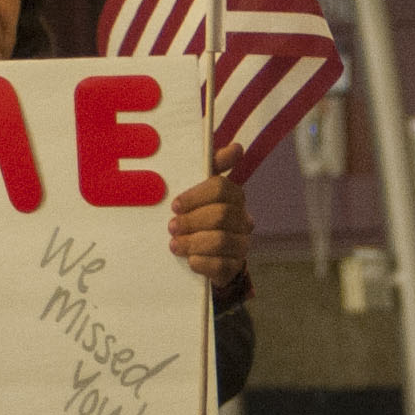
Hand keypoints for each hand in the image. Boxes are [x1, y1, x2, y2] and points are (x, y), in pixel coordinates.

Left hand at [169, 148, 253, 287]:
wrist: (203, 257)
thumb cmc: (197, 217)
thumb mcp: (199, 192)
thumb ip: (212, 167)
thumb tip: (236, 148)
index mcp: (234, 196)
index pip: (222, 188)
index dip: (196, 196)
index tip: (175, 205)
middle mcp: (243, 219)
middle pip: (222, 214)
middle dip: (193, 221)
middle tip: (171, 226)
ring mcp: (241, 244)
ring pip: (222, 240)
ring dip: (194, 242)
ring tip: (175, 244)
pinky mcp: (234, 267)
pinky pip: (221, 265)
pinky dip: (202, 262)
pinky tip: (190, 260)